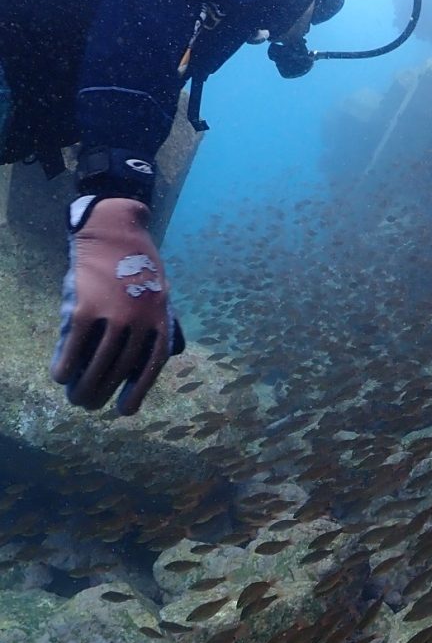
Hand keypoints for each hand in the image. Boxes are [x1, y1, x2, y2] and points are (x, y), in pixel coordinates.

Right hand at [51, 196, 184, 414]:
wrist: (114, 232)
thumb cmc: (136, 265)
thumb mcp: (160, 293)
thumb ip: (159, 323)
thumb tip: (160, 359)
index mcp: (160, 318)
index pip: (151, 363)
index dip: (138, 390)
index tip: (125, 411)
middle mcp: (140, 319)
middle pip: (120, 368)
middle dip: (103, 392)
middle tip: (89, 404)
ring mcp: (113, 313)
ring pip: (97, 363)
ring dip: (84, 387)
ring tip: (76, 398)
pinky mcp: (85, 307)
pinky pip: (74, 346)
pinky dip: (66, 366)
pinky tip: (60, 376)